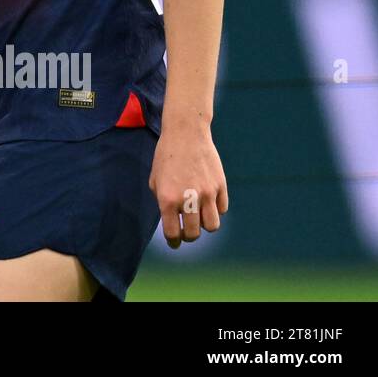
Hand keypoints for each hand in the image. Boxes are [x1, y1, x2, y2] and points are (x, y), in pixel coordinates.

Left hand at [149, 118, 228, 247]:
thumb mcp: (155, 179)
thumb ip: (162, 202)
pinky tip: (207, 201)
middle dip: (189, 236)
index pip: (173, 233)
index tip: (174, 243)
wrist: (185, 133)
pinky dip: (215, 209)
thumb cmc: (166, 157)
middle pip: (194, 234)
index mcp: (167, 198)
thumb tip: (173, 221)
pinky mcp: (221, 186)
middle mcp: (188, 199)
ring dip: (204, 225)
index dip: (173, 242)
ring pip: (212, 226)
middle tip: (186, 232)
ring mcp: (207, 193)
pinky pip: (222, 209)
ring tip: (198, 217)